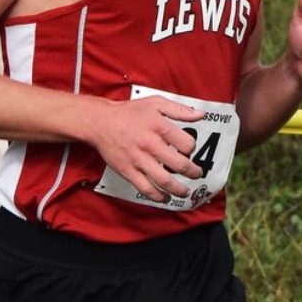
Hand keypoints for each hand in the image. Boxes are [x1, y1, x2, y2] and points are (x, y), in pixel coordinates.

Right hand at [89, 95, 204, 203]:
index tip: (189, 149)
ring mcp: (138, 159)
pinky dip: (158, 197)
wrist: (101, 122)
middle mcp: (150, 144)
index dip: (191, 147)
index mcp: (159, 126)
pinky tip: (165, 198)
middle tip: (196, 173)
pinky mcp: (128, 171)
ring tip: (185, 191)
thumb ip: (180, 110)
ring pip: (165, 181)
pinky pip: (146, 189)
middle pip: (179, 165)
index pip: (187, 143)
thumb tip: (200, 115)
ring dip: (179, 189)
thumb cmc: (129, 112)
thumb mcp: (156, 103)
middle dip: (193, 172)